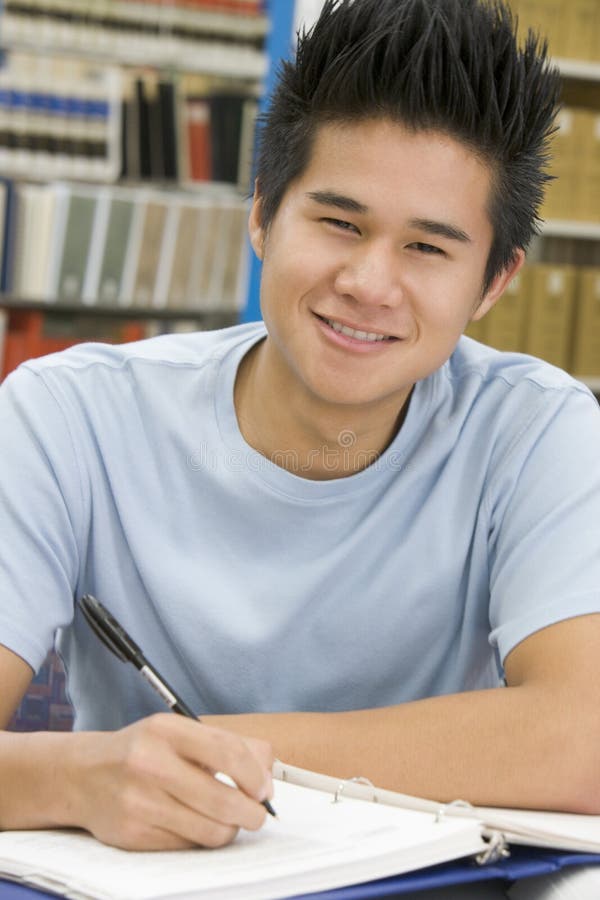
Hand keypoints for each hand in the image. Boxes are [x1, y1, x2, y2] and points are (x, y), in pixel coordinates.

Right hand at [67, 714, 273, 849]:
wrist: (83, 776)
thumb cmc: (143, 752)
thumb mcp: (179, 733)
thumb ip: (229, 745)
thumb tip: (268, 777)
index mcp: (166, 730)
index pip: (228, 753)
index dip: (256, 776)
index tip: (263, 788)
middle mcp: (150, 764)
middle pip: (224, 801)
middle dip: (252, 812)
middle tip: (256, 812)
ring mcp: (139, 802)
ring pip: (211, 831)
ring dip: (229, 829)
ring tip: (228, 819)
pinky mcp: (133, 835)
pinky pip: (188, 846)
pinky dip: (201, 839)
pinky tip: (195, 824)